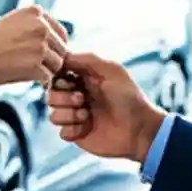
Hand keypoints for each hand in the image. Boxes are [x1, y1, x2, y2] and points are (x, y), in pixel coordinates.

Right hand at [0, 6, 67, 86]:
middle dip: (51, 60)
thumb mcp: (13, 22)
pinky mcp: (36, 66)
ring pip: (58, 64)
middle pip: (62, 49)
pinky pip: (48, 78)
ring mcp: (40, 46)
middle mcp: (41, 26)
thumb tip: (59, 42)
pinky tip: (24, 78)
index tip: (43, 55)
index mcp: (36, 12)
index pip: (61, 32)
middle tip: (34, 66)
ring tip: (27, 71)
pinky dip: (39, 82)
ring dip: (46, 71)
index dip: (54, 46)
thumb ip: (35, 26)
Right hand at [45, 52, 164, 161]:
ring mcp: (77, 116)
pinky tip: (87, 128)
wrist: (140, 129)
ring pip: (53, 114)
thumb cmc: (129, 97)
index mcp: (84, 80)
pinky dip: (73, 129)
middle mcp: (78, 97)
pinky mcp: (78, 134)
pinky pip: (61, 132)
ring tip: (87, 115)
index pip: (58, 75)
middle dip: (63, 97)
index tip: (69, 80)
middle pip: (51, 94)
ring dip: (69, 114)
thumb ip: (86, 59)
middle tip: (82, 99)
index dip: (57, 77)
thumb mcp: (111, 70)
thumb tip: (62, 56)